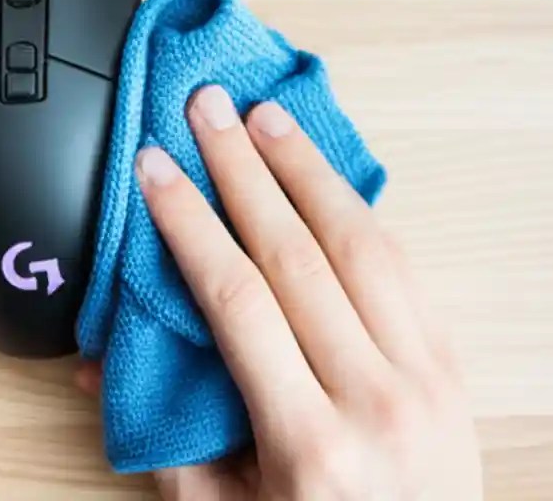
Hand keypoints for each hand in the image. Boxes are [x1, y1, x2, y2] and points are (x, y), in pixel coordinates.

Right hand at [81, 85, 482, 499]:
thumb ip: (167, 437)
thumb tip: (100, 362)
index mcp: (309, 442)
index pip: (240, 300)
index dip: (191, 223)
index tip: (157, 169)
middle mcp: (375, 399)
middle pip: (300, 254)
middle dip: (245, 171)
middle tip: (208, 109)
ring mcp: (425, 377)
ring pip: (364, 246)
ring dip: (311, 173)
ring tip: (269, 119)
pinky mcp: (452, 367)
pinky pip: (403, 270)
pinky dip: (360, 214)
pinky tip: (326, 179)